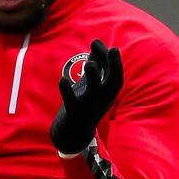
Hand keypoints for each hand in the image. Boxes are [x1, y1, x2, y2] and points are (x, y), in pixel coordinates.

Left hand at [50, 39, 123, 155]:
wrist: (72, 133)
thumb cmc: (84, 104)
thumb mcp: (91, 84)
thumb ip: (95, 65)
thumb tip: (96, 45)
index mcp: (106, 93)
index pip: (116, 75)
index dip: (114, 59)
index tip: (102, 44)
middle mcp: (101, 100)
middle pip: (114, 83)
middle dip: (115, 66)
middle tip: (112, 49)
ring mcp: (88, 108)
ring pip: (94, 93)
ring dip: (93, 77)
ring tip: (89, 65)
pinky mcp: (73, 114)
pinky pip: (71, 102)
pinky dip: (67, 91)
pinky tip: (62, 80)